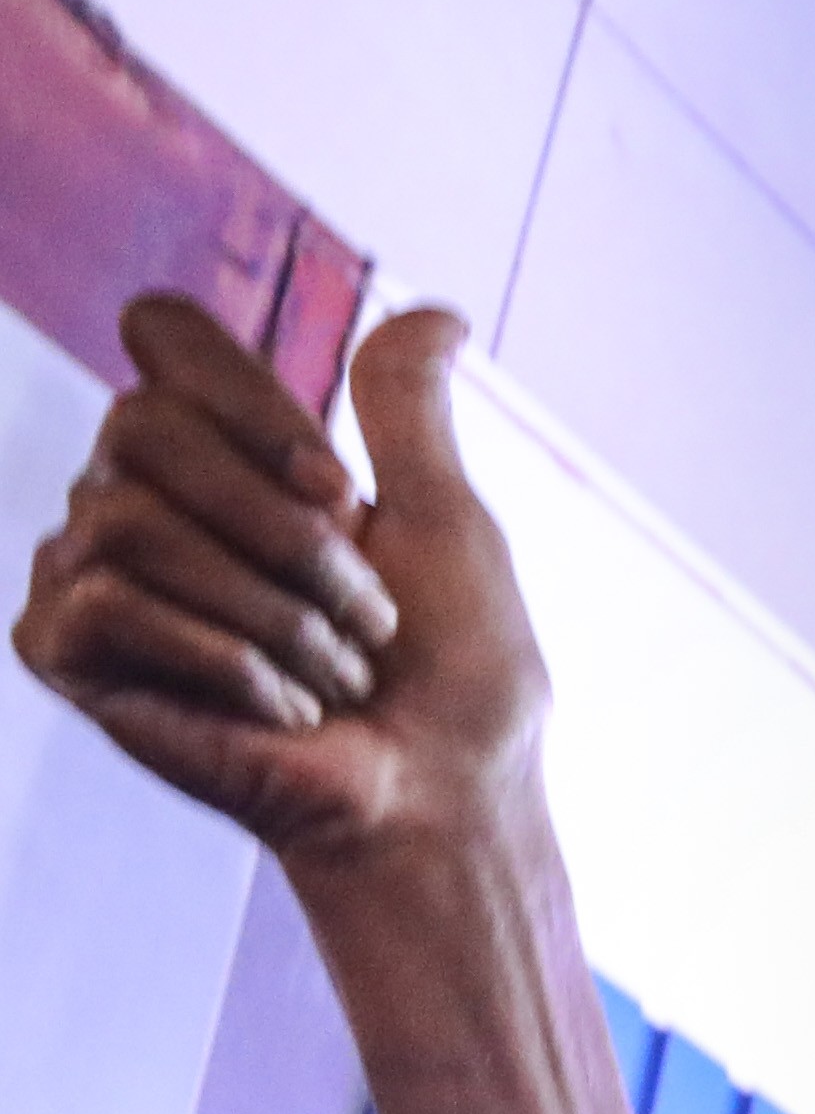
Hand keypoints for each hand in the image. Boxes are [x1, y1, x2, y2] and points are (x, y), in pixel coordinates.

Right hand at [16, 303, 533, 881]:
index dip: (249, 401)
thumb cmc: (450, 679)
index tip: (338, 491)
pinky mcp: (63, 645)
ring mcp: (89, 567)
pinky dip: (225, 662)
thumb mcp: (446, 523)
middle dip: (285, 532)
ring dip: (271, 610)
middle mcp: (136, 491)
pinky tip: (278, 710)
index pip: (164, 333)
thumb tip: (439, 311)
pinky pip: (110, 602)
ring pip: (130, 516)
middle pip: (144, 422)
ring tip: (332, 678)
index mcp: (217, 452)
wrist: (435, 802)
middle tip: (363, 617)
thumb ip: (406, 412)